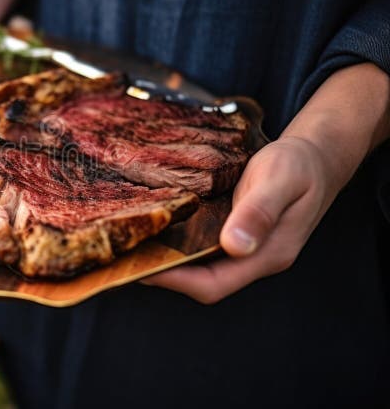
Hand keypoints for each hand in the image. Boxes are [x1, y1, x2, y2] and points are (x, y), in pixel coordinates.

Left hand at [141, 136, 338, 303]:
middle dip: (163, 272)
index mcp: (268, 254)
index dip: (176, 281)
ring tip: (130, 244)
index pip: (214, 284)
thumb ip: (259, 212)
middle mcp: (253, 257)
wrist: (315, 154)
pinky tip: (156, 226)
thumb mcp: (280, 180)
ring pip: (199, 264)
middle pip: (201, 280)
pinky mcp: (235, 231)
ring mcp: (244, 247)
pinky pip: (202, 245)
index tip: (142, 269)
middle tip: (123, 257)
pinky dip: (177, 240)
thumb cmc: (299, 165)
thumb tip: (234, 245)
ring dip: (167, 257)